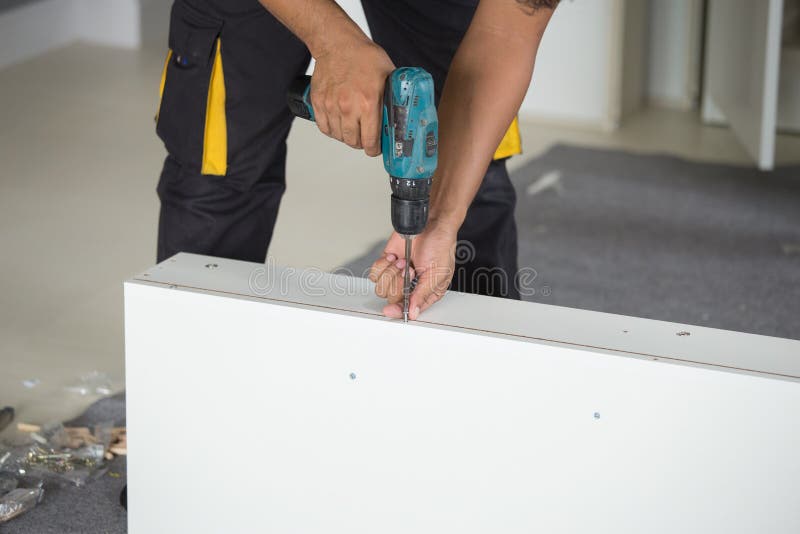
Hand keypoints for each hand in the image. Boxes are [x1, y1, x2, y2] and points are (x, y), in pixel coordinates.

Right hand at [310, 37, 394, 155]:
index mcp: (368, 103)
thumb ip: (393, 96)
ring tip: (353, 130)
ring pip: (338, 136)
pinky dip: (332, 131)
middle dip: (361, 143)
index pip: (370, 140)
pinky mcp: (318, 103)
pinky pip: (324, 128)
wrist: (337, 43)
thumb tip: (402, 110)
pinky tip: (339, 125)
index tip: (376, 148)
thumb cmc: (363, 56)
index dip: (374, 149)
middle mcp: (348, 107)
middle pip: (353, 142)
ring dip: (347, 137)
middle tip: (365, 138)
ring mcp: (330, 105)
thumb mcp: (388, 75)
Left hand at [368, 222, 457, 319]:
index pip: (408, 309)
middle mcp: (410, 286)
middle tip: (409, 269)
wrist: (431, 222)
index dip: (397, 310)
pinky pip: (374, 273)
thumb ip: (422, 294)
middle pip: (391, 298)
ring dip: (391, 272)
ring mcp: (397, 275)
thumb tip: (413, 313)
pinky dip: (382, 265)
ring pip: (381, 287)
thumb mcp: (437, 274)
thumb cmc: (440, 245)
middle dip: (398, 282)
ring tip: (403, 261)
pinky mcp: (387, 263)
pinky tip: (394, 258)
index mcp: (426, 292)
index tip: (390, 310)